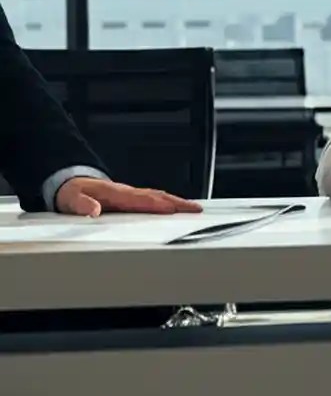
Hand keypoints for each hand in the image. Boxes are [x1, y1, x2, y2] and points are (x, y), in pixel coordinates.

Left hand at [56, 177, 201, 216]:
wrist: (70, 185)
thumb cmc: (72, 194)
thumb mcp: (71, 200)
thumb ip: (82, 205)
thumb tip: (93, 210)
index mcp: (115, 194)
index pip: (141, 200)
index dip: (158, 204)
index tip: (174, 209)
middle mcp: (127, 193)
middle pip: (157, 196)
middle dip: (178, 202)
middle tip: (196, 209)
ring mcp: (131, 195)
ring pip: (158, 196)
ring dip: (177, 202)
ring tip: (194, 209)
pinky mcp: (132, 199)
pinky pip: (154, 199)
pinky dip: (168, 202)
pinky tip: (176, 208)